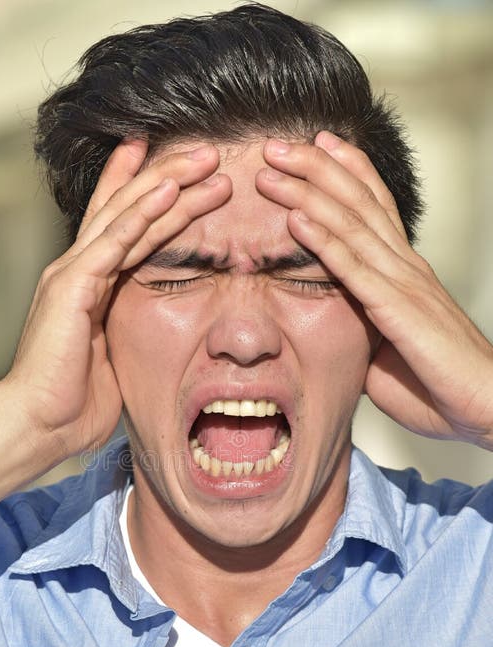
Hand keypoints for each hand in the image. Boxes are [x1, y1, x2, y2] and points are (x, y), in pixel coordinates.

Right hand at [6, 140, 230, 459]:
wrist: (37, 424)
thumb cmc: (73, 403)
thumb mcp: (112, 359)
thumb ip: (127, 335)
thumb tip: (157, 342)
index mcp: (87, 286)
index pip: (120, 226)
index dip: (148, 193)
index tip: (178, 168)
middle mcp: (78, 270)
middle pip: (128, 208)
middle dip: (169, 176)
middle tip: (207, 151)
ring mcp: (73, 274)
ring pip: (127, 214)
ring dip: (168, 182)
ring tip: (206, 158)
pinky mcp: (73, 287)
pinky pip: (114, 241)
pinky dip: (142, 213)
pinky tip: (169, 189)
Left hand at [257, 133, 492, 449]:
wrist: (485, 405)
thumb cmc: (438, 383)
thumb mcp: (389, 348)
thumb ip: (363, 327)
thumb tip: (336, 327)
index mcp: (405, 272)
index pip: (375, 207)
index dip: (345, 171)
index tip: (315, 145)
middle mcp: (406, 266)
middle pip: (358, 201)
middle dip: (315, 167)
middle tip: (275, 144)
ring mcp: (404, 283)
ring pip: (352, 223)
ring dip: (309, 192)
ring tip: (272, 168)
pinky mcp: (398, 310)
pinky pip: (354, 269)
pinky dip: (323, 241)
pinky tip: (296, 218)